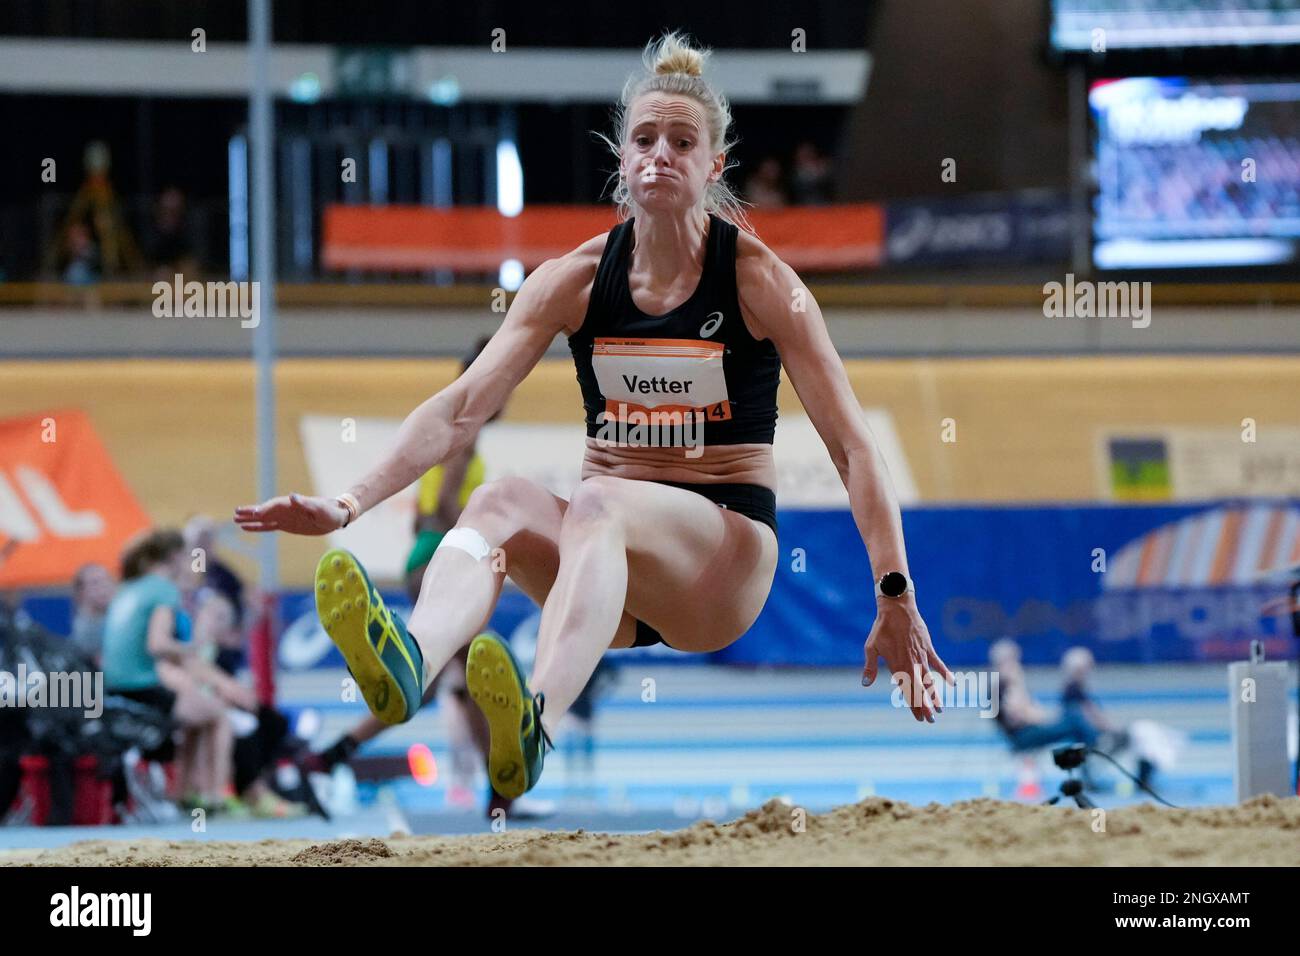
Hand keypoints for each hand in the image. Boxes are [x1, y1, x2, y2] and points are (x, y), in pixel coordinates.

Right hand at [233, 493, 347, 535]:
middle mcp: (286, 509)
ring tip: (235, 519)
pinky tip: (245, 528)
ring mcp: (284, 517)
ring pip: (263, 518)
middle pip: (265, 510)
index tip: (253, 513)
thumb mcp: (319, 509)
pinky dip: (257, 527)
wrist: (335, 517)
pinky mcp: (285, 525)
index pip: (275, 506)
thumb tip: (292, 496)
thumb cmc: (329, 512)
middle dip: (251, 512)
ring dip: (250, 519)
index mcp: (293, 504)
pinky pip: (268, 526)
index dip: (264, 509)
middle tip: (236, 513)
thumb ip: (305, 503)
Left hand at [862, 595, 953, 722]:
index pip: (907, 691)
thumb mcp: (871, 647)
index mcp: (897, 666)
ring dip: (935, 695)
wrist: (897, 609)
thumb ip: (870, 667)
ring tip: (940, 709)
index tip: (919, 718)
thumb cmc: (881, 628)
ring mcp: (922, 657)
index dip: (913, 705)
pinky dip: (945, 673)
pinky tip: (953, 683)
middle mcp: (912, 664)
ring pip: (930, 680)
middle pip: (920, 689)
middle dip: (925, 706)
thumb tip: (865, 684)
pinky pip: (939, 664)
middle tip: (931, 720)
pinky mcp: (929, 648)